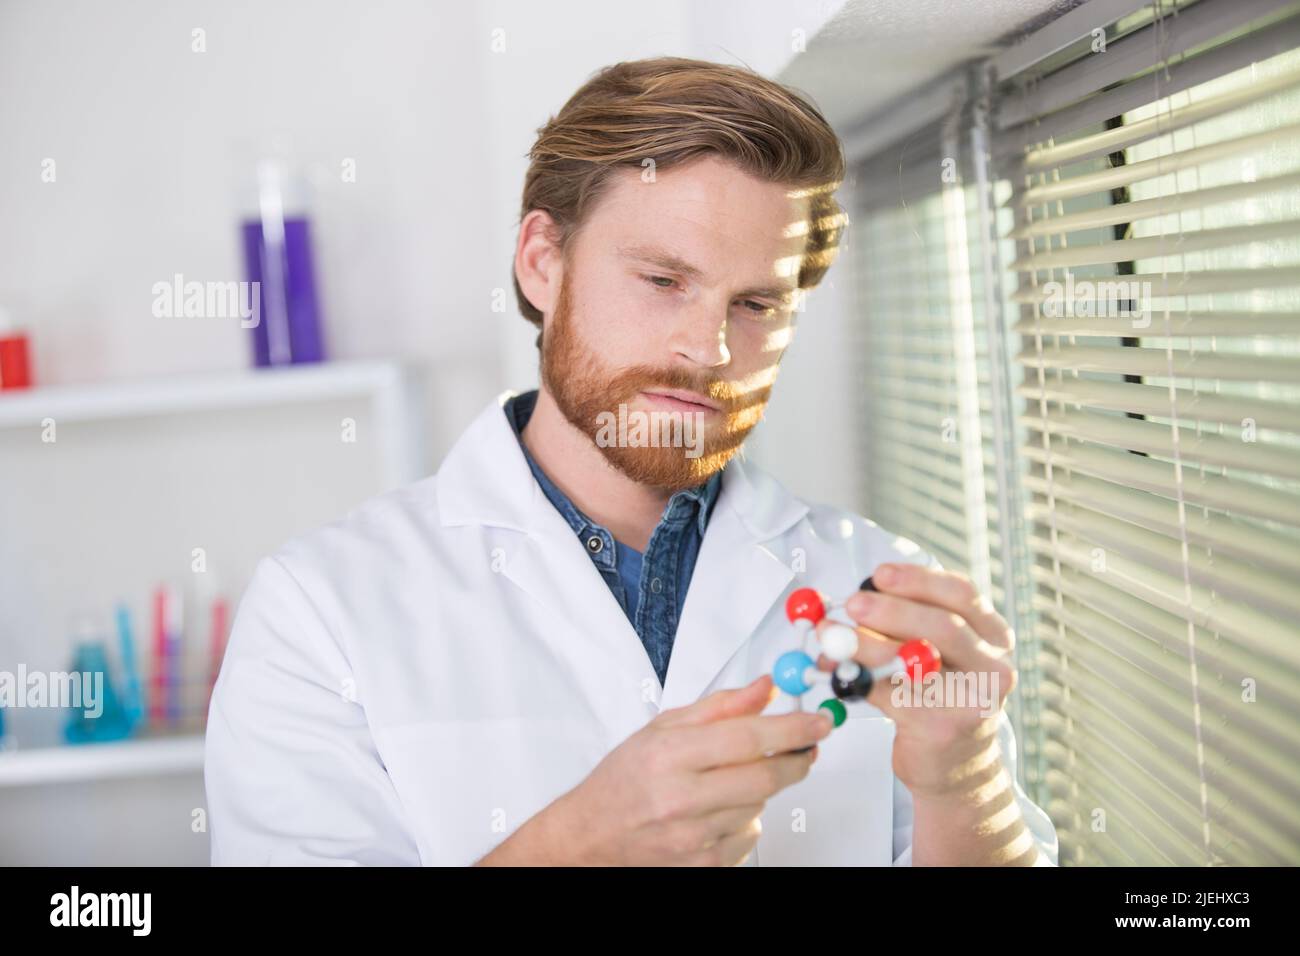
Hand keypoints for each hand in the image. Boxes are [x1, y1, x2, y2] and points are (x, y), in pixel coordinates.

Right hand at [517, 675, 831, 865]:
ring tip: (729, 779)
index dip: (792, 728)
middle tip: (806, 747)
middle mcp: (680, 798)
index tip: (819, 720)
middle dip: (796, 759)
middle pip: (764, 777)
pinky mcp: (703, 864)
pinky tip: (718, 810)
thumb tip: (763, 689)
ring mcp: (692, 837)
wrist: (591, 838)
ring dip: (760, 788)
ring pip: (758, 805)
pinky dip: (744, 818)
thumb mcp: (661, 729)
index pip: (747, 737)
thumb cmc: (623, 782)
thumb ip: (718, 708)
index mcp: (669, 755)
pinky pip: (748, 835)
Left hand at [817, 562, 1015, 800]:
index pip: (962, 595)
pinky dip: (862, 681)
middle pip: (943, 627)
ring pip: (915, 663)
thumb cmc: (942, 701)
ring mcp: (973, 700)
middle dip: (892, 611)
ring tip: (833, 636)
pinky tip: (841, 674)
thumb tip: (847, 604)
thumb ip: (902, 626)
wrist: (957, 766)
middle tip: (853, 603)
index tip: (880, 574)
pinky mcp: (943, 727)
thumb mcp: (936, 655)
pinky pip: (894, 696)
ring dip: (866, 646)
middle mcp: (992, 666)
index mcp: (993, 637)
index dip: (919, 580)